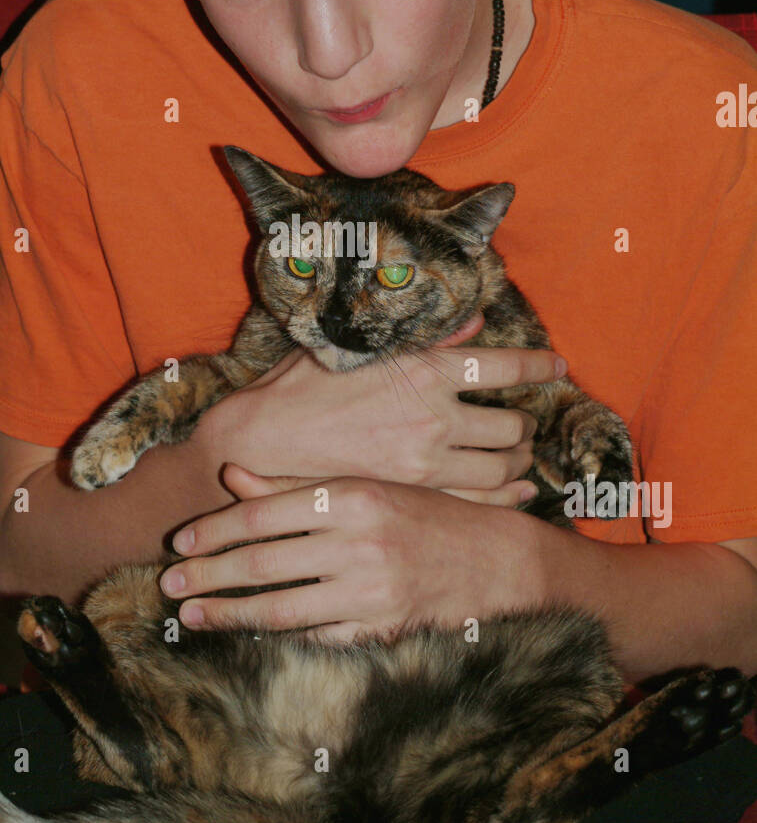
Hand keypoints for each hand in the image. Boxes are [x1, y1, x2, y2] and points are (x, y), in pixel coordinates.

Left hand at [160, 462, 545, 641]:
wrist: (498, 559)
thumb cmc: (427, 513)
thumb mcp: (366, 485)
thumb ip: (297, 485)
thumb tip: (232, 476)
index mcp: (351, 496)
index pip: (264, 515)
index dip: (215, 530)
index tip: (181, 541)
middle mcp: (358, 542)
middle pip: (264, 563)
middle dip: (208, 575)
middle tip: (169, 583)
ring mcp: (371, 591)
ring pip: (282, 608)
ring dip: (230, 613)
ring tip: (194, 615)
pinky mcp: (382, 629)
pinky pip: (318, 635)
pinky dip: (281, 633)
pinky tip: (250, 631)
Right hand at [201, 311, 567, 505]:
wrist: (266, 438)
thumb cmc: (308, 382)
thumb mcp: (366, 346)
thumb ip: (429, 338)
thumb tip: (474, 322)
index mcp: (426, 370)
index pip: (505, 367)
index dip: (539, 365)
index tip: (557, 366)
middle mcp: (434, 415)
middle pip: (513, 425)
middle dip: (527, 424)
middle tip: (526, 423)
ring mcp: (426, 460)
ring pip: (502, 468)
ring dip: (520, 461)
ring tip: (519, 455)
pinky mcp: (414, 493)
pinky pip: (478, 501)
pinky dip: (506, 498)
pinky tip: (515, 492)